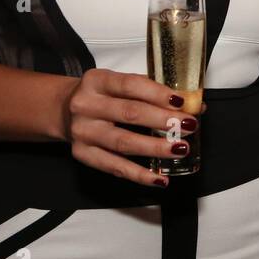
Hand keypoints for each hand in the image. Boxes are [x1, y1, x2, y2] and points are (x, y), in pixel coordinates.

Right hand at [61, 68, 201, 186]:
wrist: (63, 110)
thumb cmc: (102, 96)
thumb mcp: (120, 84)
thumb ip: (154, 91)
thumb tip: (195, 105)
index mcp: (97, 80)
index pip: (131, 85)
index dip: (158, 94)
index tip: (182, 102)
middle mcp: (86, 105)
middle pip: (130, 113)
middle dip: (162, 121)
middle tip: (187, 126)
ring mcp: (83, 131)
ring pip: (123, 143)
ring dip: (155, 148)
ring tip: (179, 149)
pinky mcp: (82, 154)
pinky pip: (114, 167)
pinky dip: (139, 174)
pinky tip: (159, 178)